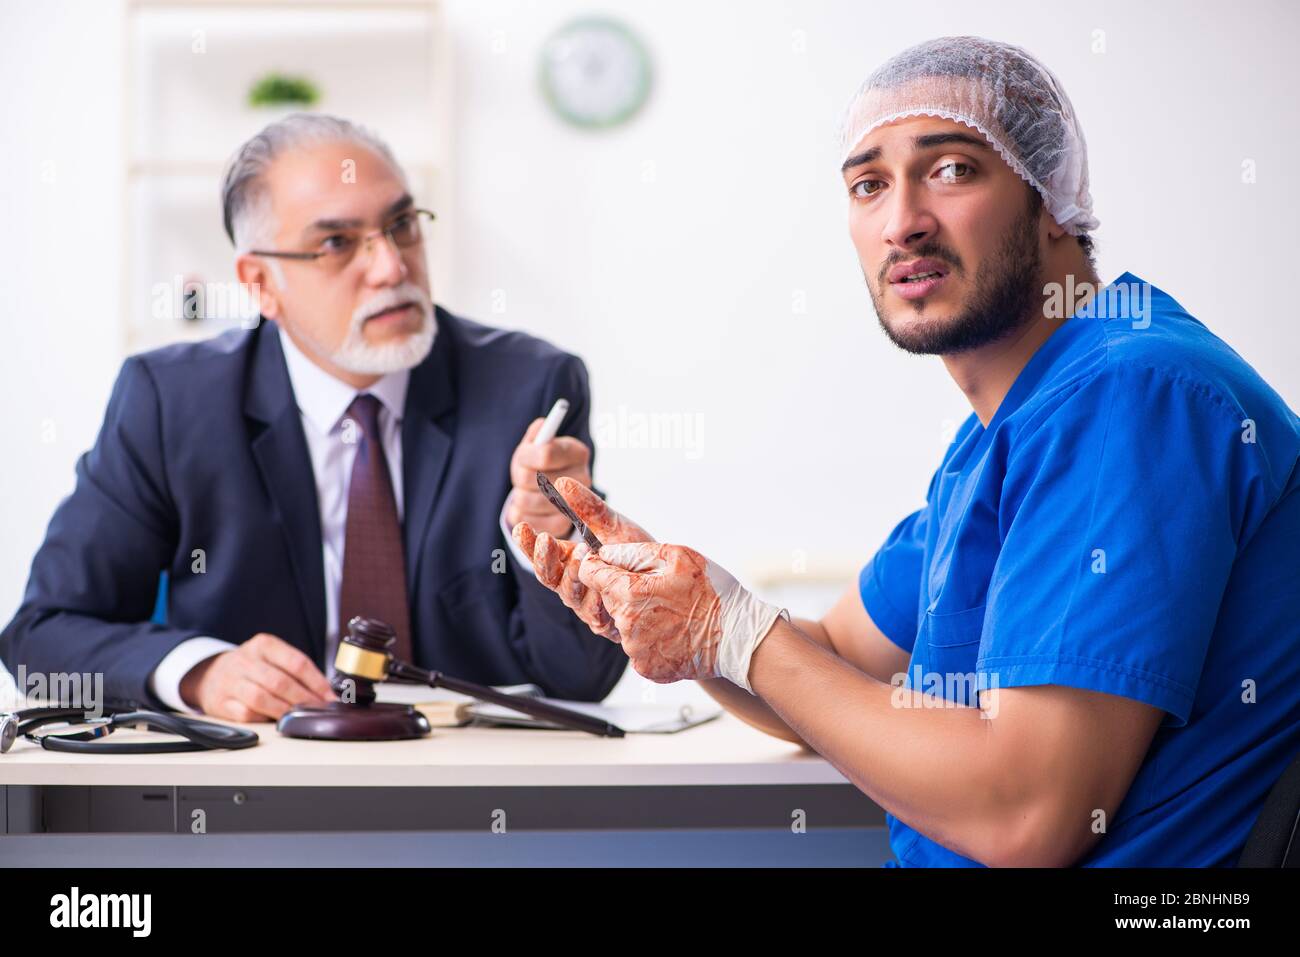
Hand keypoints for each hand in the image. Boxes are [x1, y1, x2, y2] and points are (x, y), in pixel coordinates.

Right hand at [179, 633, 333, 721]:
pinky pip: (246, 714)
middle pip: (280, 682)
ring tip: (301, 717)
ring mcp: (231, 682)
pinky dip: (264, 719)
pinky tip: (276, 720)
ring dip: (286, 711)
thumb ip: (295, 669)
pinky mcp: (221, 703)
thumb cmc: (252, 668)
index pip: (296, 662)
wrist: (210, 675)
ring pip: (262, 698)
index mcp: (264, 645)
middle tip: (320, 710)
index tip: (330, 696)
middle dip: (304, 699)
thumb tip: (325, 692)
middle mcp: (246, 660)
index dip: (317, 681)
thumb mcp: (271, 657)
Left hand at [505, 417, 592, 538]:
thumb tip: (543, 425)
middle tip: (523, 475)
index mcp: (579, 452)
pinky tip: (527, 507)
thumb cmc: (536, 463)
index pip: (546, 454)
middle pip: (534, 479)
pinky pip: (526, 519)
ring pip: (527, 500)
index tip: (522, 456)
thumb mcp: (535, 443)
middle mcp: (584, 479)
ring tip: (525, 491)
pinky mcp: (561, 527)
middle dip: (521, 477)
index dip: (527, 456)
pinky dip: (518, 511)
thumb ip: (538, 433)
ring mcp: (575, 506)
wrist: (542, 493)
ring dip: (518, 495)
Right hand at [511, 476, 652, 640]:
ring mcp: (589, 607)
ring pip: (572, 596)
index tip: (521, 527)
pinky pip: (598, 615)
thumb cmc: (636, 553)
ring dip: (574, 575)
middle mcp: (573, 586)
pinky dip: (598, 599)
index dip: (528, 544)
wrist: (670, 580)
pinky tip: (603, 584)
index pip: (541, 555)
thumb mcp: (612, 524)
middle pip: (549, 577)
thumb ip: (587, 507)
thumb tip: (561, 482)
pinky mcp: (609, 624)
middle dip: (545, 559)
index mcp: (568, 562)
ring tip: (583, 552)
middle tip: (547, 539)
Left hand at [577, 542, 787, 691]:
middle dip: (625, 591)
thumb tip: (603, 553)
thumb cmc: (712, 591)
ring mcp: (636, 651)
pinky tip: (673, 632)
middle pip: (608, 600)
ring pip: (624, 624)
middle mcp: (626, 625)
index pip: (591, 574)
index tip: (611, 564)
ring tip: (672, 613)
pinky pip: (638, 647)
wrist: (739, 636)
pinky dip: (651, 639)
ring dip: (640, 616)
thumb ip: (633, 552)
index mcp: (630, 593)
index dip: (599, 564)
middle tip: (660, 590)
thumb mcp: (676, 556)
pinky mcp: (646, 668)